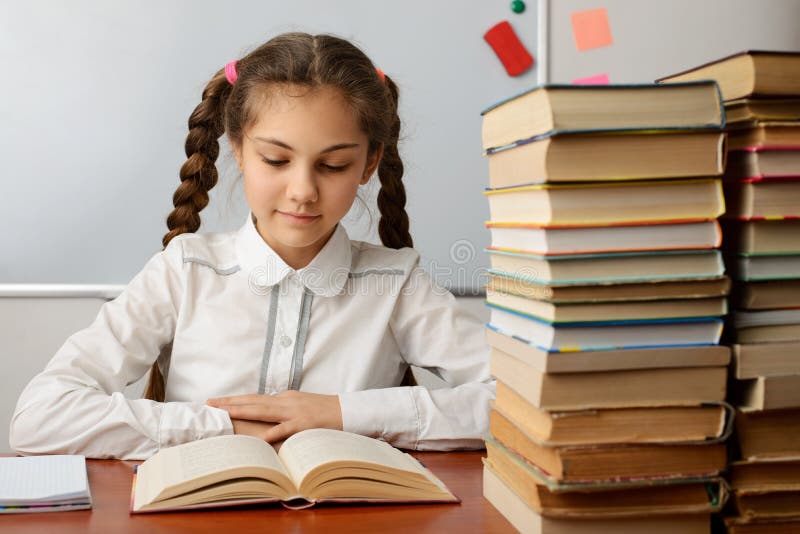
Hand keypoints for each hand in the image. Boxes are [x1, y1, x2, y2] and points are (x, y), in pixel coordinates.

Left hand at [207, 390, 342, 443]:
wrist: (348, 411)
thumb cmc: (325, 412)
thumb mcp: (302, 407)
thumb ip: (284, 412)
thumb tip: (267, 420)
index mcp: (285, 398)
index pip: (255, 398)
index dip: (236, 400)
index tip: (218, 402)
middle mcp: (287, 401)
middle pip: (253, 400)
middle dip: (230, 402)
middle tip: (210, 404)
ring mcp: (295, 412)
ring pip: (264, 410)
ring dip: (243, 410)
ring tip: (225, 412)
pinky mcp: (305, 423)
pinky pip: (285, 428)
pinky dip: (272, 432)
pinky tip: (258, 437)